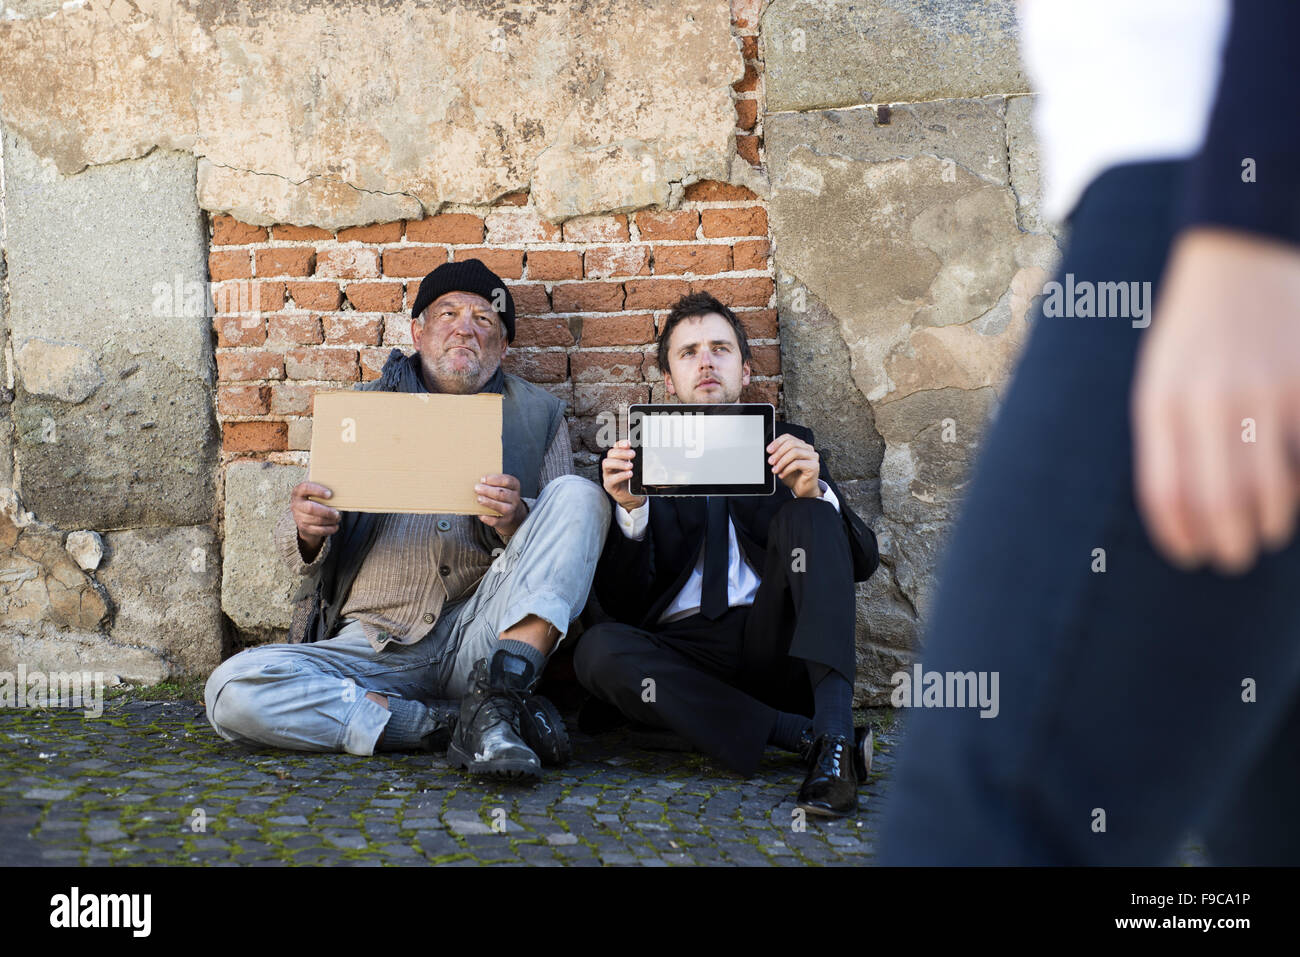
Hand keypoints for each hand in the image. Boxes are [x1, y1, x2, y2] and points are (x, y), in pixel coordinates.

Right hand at [291, 481, 339, 557]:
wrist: (305, 517)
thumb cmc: (315, 500)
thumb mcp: (316, 493)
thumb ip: (324, 491)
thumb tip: (342, 491)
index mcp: (298, 492)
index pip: (305, 488)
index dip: (318, 490)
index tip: (330, 494)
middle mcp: (295, 504)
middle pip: (311, 508)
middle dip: (326, 511)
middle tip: (337, 513)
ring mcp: (298, 517)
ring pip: (316, 520)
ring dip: (330, 520)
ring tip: (338, 518)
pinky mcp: (303, 528)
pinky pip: (317, 530)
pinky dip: (329, 529)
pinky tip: (335, 526)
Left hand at [475, 473, 526, 537]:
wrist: (513, 513)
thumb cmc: (502, 496)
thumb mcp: (502, 486)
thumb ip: (492, 484)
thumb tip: (477, 483)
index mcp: (514, 486)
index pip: (507, 481)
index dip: (494, 479)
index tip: (482, 479)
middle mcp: (515, 499)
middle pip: (502, 493)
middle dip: (488, 490)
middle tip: (477, 488)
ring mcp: (511, 511)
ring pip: (501, 507)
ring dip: (489, 502)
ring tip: (479, 499)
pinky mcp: (505, 521)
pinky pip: (496, 520)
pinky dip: (487, 518)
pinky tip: (480, 514)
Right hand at [601, 440, 646, 511]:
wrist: (632, 498)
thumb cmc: (634, 482)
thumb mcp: (639, 470)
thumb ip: (641, 462)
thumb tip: (651, 455)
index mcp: (617, 459)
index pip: (616, 447)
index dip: (621, 443)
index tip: (629, 443)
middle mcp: (611, 465)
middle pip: (611, 453)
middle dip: (622, 452)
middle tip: (633, 454)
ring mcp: (608, 474)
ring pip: (606, 463)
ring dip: (619, 463)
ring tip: (630, 466)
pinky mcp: (609, 485)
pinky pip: (611, 479)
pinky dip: (620, 475)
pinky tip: (629, 474)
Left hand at [767, 434, 821, 498]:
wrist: (802, 490)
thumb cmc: (793, 477)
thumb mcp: (782, 464)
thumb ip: (779, 456)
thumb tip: (771, 451)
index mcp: (801, 445)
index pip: (788, 437)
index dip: (777, 442)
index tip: (769, 450)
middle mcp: (808, 449)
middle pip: (791, 443)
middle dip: (778, 453)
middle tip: (771, 461)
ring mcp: (813, 457)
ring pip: (794, 452)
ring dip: (781, 462)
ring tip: (775, 469)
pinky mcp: (814, 466)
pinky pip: (797, 463)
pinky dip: (786, 469)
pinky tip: (782, 475)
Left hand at [1133, 227, 1299, 573]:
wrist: (1239, 258)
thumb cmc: (1193, 333)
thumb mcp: (1158, 379)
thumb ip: (1166, 438)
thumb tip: (1181, 512)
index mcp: (1159, 403)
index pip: (1164, 493)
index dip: (1178, 537)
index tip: (1190, 556)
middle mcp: (1205, 401)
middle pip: (1219, 501)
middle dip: (1227, 544)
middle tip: (1232, 558)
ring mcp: (1259, 392)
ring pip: (1270, 489)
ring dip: (1269, 526)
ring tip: (1264, 534)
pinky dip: (1299, 488)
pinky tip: (1292, 494)